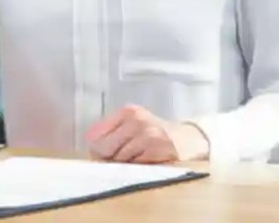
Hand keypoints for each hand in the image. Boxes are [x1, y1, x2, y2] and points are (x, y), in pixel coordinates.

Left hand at [85, 105, 208, 163]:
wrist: (187, 139)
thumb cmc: (153, 133)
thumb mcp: (132, 124)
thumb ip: (111, 132)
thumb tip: (91, 148)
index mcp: (127, 112)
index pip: (95, 134)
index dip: (94, 147)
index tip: (98, 153)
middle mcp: (137, 120)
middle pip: (104, 147)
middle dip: (106, 157)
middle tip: (116, 158)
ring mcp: (148, 135)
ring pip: (119, 158)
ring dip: (123, 163)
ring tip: (135, 157)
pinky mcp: (158, 150)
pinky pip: (135, 165)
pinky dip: (136, 166)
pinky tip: (144, 160)